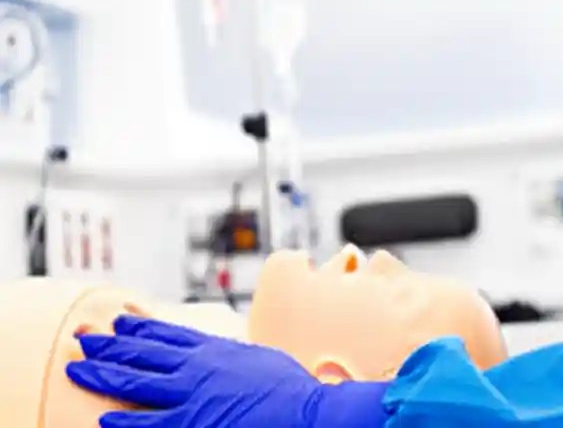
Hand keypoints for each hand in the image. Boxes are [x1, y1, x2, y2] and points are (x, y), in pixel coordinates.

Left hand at [67, 315, 387, 427]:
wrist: (308, 412)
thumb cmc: (292, 390)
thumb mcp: (260, 358)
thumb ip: (234, 354)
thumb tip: (222, 350)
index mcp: (216, 349)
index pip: (169, 333)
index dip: (140, 327)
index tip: (119, 321)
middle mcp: (198, 367)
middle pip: (143, 352)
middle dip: (110, 345)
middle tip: (85, 338)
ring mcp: (193, 395)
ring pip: (136, 381)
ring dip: (104, 374)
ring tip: (79, 368)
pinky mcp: (193, 423)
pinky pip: (149, 423)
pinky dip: (124, 421)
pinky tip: (103, 417)